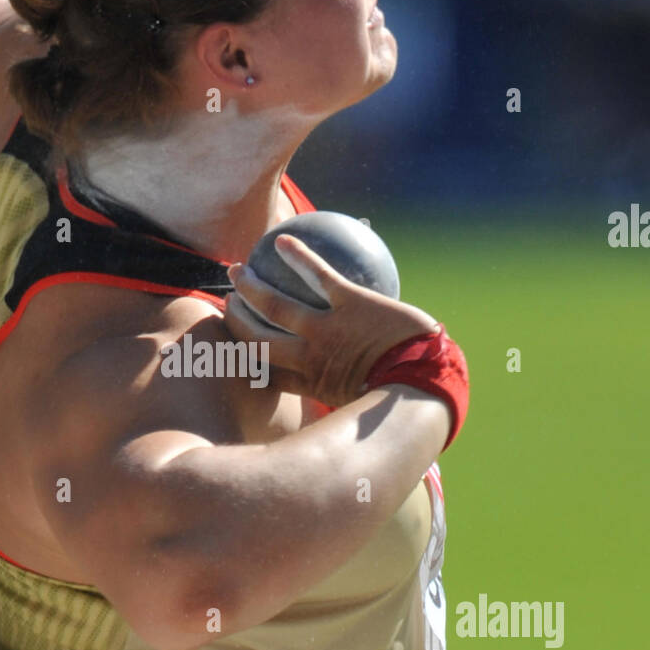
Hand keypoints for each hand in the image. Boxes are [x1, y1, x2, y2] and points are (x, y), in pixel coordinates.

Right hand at [222, 233, 438, 408]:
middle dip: (236, 320)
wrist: (424, 383)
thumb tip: (356, 395)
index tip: (230, 350)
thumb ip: (353, 393)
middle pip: (257, 339)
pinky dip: (298, 257)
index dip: (242, 360)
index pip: (265, 372)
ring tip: (236, 272)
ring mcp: (326, 329)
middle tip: (225, 303)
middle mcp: (309, 356)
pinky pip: (318, 275)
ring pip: (275, 306)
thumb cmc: (404, 396)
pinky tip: (281, 240)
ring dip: (251, 288)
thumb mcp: (365, 408)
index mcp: (311, 383)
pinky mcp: (350, 303)